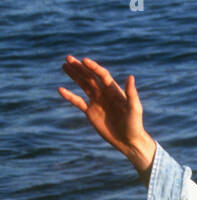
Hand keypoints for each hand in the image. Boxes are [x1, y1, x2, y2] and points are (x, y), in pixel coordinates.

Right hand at [58, 55, 155, 172]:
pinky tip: (60, 89)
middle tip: (68, 58)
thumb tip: (130, 76)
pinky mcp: (90, 112)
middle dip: (79, 68)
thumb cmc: (135, 125)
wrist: (128, 141)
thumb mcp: (135, 109)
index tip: (83, 60)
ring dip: (74, 75)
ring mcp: (96, 102)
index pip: (102, 75)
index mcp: (114, 90)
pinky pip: (78, 102)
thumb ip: (131, 93)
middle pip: (90, 77)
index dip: (93, 67)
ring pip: (83, 85)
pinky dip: (69, 96)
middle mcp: (104, 93)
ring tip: (64, 65)